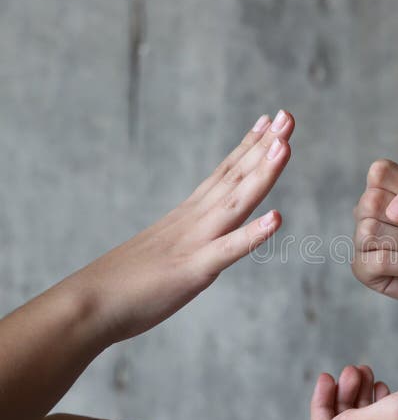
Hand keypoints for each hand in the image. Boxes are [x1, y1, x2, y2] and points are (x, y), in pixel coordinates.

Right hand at [73, 111, 293, 342]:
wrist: (88, 304)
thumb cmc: (125, 283)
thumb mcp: (164, 251)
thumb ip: (185, 239)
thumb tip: (196, 237)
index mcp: (188, 215)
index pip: (224, 173)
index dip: (249, 147)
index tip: (269, 122)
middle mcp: (194, 220)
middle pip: (236, 177)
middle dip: (265, 146)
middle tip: (286, 115)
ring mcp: (194, 242)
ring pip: (236, 202)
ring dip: (263, 173)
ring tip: (285, 145)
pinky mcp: (193, 269)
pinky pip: (228, 250)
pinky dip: (253, 234)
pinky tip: (277, 218)